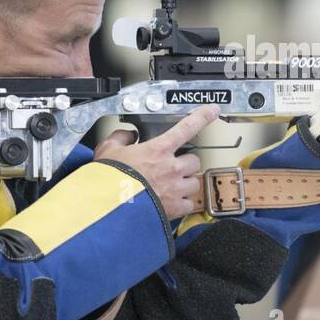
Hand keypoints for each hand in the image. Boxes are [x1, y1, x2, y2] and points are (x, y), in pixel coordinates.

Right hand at [93, 106, 218, 218]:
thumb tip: (127, 135)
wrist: (108, 207)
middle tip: (174, 166)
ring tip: (173, 185)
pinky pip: (189, 204)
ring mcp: (175, 189)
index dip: (202, 117)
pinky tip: (172, 202)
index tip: (212, 110)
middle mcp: (171, 168)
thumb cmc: (108, 179)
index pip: (186, 127)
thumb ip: (120, 138)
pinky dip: (183, 203)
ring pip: (195, 182)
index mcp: (158, 149)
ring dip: (187, 183)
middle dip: (186, 163)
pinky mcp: (175, 209)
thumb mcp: (108, 150)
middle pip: (195, 160)